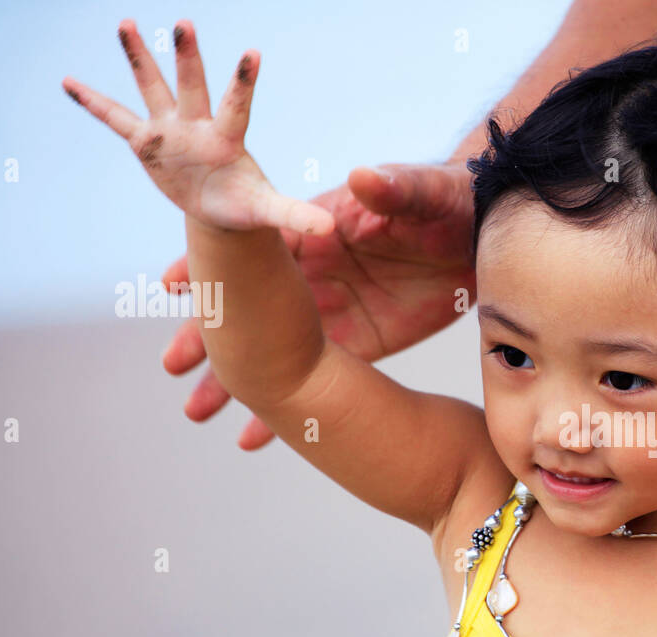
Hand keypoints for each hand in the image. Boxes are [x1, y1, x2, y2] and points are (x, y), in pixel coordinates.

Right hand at [64, 19, 333, 235]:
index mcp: (229, 139)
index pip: (237, 105)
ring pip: (153, 88)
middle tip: (186, 23)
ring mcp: (171, 130)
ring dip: (140, 58)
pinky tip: (68, 82)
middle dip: (188, 57)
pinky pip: (115, 119)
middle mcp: (199, 125)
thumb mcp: (268, 212)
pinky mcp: (147, 143)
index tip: (253, 52)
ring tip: (128, 23)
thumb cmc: (245, 203)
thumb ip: (296, 214)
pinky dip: (93, 103)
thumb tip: (329, 227)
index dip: (244, 81)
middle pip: (193, 86)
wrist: (220, 207)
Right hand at [159, 161, 475, 447]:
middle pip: (251, 308)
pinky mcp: (361, 343)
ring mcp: (333, 311)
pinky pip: (317, 379)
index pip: (251, 246)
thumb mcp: (422, 193)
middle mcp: (313, 273)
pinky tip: (254, 438)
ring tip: (198, 411)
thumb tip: (363, 179)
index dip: (214, 264)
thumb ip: (392, 189)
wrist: (483, 233)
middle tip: (174, 365)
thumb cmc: (447, 199)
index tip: (173, 286)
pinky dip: (288, 407)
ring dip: (236, 380)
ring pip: (273, 351)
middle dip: (210, 335)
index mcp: (316, 229)